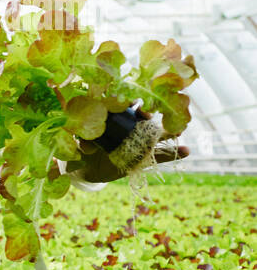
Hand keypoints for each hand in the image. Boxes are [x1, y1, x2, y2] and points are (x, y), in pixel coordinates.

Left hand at [70, 109, 189, 183]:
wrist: (89, 168)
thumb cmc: (85, 149)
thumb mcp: (82, 145)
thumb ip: (84, 143)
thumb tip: (85, 144)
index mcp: (115, 119)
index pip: (126, 105)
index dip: (130, 102)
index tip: (132, 104)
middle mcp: (130, 128)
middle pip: (145, 118)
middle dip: (152, 114)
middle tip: (153, 114)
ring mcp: (139, 142)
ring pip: (157, 135)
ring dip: (169, 131)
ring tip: (179, 129)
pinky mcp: (143, 158)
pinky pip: (160, 155)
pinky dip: (173, 153)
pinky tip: (187, 150)